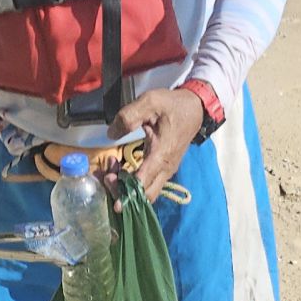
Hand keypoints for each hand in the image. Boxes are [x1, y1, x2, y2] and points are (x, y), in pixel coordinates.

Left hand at [105, 88, 202, 205]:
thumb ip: (128, 117)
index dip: (127, 195)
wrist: (194, 108)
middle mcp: (166, 168)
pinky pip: (147, 184)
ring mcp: (166, 171)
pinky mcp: (163, 169)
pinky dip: (130, 182)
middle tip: (106, 176)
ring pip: (145, 191)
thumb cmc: (172, 106)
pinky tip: (118, 167)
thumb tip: (111, 134)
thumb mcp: (150, 102)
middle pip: (144, 195)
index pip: (144, 183)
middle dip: (122, 192)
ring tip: (111, 167)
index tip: (113, 199)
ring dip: (125, 186)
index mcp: (162, 154)